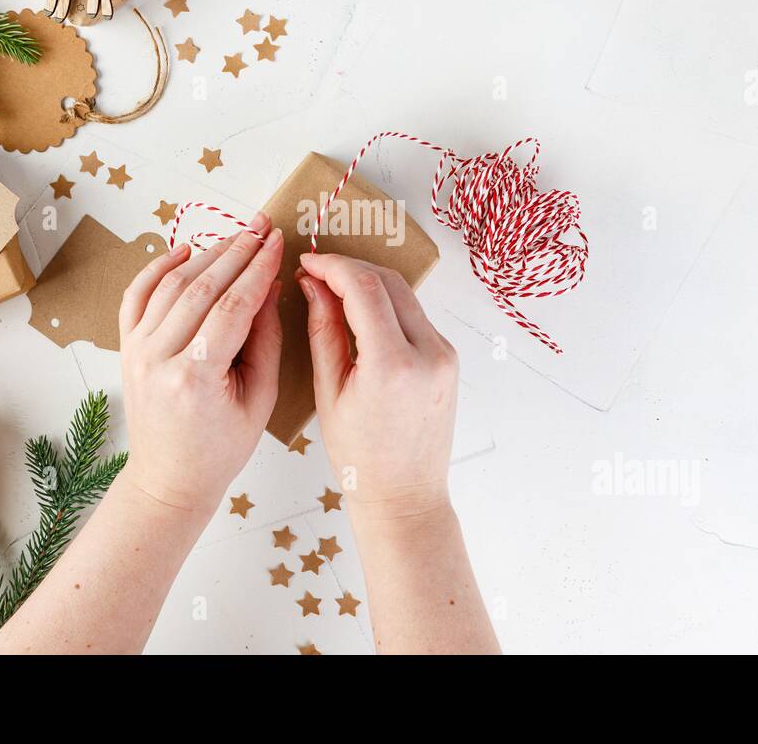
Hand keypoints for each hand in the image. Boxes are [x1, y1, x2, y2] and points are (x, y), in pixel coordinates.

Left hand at [119, 214, 284, 512]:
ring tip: (236, 236)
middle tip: (262, 226)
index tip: (278, 242)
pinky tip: (185, 249)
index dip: (259, 269)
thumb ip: (265, 339)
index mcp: (196, 378)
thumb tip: (269, 285)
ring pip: (170, 285)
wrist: (169, 478)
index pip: (233, 307)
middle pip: (201, 288)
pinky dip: (158, 267)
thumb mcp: (259, 399)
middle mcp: (158, 359)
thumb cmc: (220, 448)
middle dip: (236, 251)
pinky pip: (137, 295)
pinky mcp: (126, 348)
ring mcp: (136, 352)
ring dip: (206, 255)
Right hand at [296, 253, 458, 518]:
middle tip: (316, 271)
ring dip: (369, 284)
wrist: (405, 495)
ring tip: (333, 290)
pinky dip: (386, 306)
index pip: (364, 288)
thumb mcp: (329, 392)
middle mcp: (428, 353)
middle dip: (350, 268)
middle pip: (389, 282)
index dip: (333, 266)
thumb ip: (323, 331)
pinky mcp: (448, 359)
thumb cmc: (360, 457)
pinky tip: (360, 314)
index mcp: (392, 365)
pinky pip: (415, 316)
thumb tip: (314, 284)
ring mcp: (444, 355)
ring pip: (405, 295)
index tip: (308, 262)